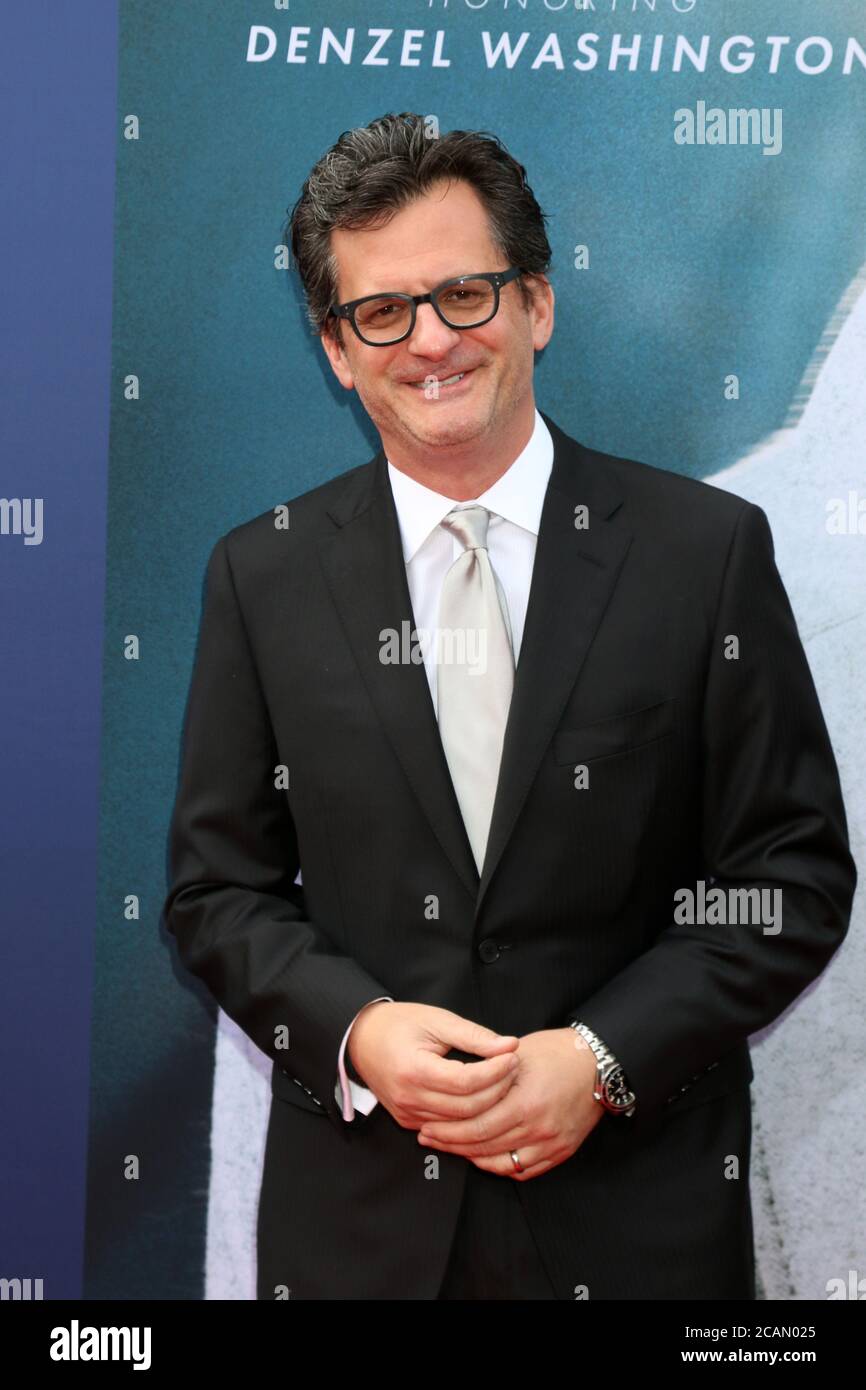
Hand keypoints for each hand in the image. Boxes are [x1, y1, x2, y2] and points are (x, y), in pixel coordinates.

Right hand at [348, 1001, 519, 1127]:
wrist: (361, 1038)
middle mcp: (409, 1098)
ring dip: (487, 1104)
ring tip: (503, 1079)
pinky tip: (484, 1097)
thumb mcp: (438, 1020)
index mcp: (414, 1070)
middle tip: (513, 1067)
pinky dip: (469, 1116)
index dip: (495, 1072)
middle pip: (467, 1108)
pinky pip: (447, 1127)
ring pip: (460, 1123)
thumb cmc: (399, 1024)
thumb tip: (509, 1045)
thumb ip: (474, 1036)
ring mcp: (407, 1114)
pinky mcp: (408, 1121)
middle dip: (497, 1089)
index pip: (466, 1082)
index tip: (512, 1056)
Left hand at [415, 1027, 604, 1179]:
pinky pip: (523, 1170)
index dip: (447, 1130)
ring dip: (472, 1158)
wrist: (599, 1065)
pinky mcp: (561, 1151)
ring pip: (501, 1163)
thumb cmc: (557, 1053)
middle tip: (429, 1139)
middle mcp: (538, 1128)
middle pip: (484, 1147)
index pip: (476, 1125)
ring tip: (451, 1149)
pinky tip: (482, 1157)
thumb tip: (454, 1087)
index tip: (427, 1126)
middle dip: (451, 1145)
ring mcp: (551, 1144)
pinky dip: (499, 1166)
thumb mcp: (518, 1055)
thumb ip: (488, 1074)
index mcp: (525, 1102)